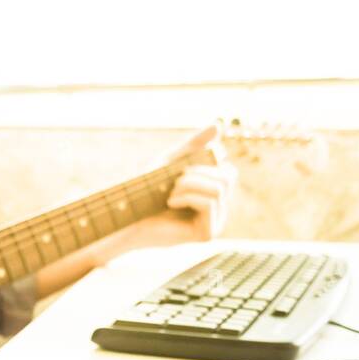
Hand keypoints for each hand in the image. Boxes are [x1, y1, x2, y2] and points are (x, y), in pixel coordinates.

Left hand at [96, 125, 236, 261]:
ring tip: (170, 193)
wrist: (129, 217)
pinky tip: (170, 203)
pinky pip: (209, 203)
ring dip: (190, 184)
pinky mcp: (207, 234)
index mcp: (214, 194)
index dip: (209, 161)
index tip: (183, 168)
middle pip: (229, 177)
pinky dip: (188, 197)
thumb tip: (218, 125)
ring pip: (219, 189)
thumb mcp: (173, 160)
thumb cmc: (148, 191)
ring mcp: (215, 222)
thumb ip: (195, 144)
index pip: (229, 171)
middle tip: (176, 180)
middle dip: (200, 172)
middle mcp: (219, 209)